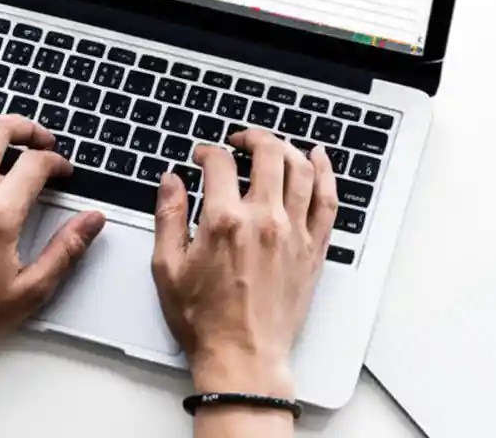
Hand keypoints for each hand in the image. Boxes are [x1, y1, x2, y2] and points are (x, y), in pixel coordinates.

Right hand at [152, 130, 338, 398]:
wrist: (243, 357)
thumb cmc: (205, 321)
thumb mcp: (168, 268)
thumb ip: (168, 216)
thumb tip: (171, 181)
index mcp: (225, 222)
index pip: (220, 163)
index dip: (207, 152)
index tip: (202, 157)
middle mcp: (265, 220)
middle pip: (268, 153)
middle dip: (252, 137)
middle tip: (240, 140)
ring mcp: (294, 233)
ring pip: (301, 169)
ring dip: (287, 148)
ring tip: (273, 146)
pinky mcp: (313, 248)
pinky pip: (328, 199)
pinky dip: (325, 172)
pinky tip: (318, 159)